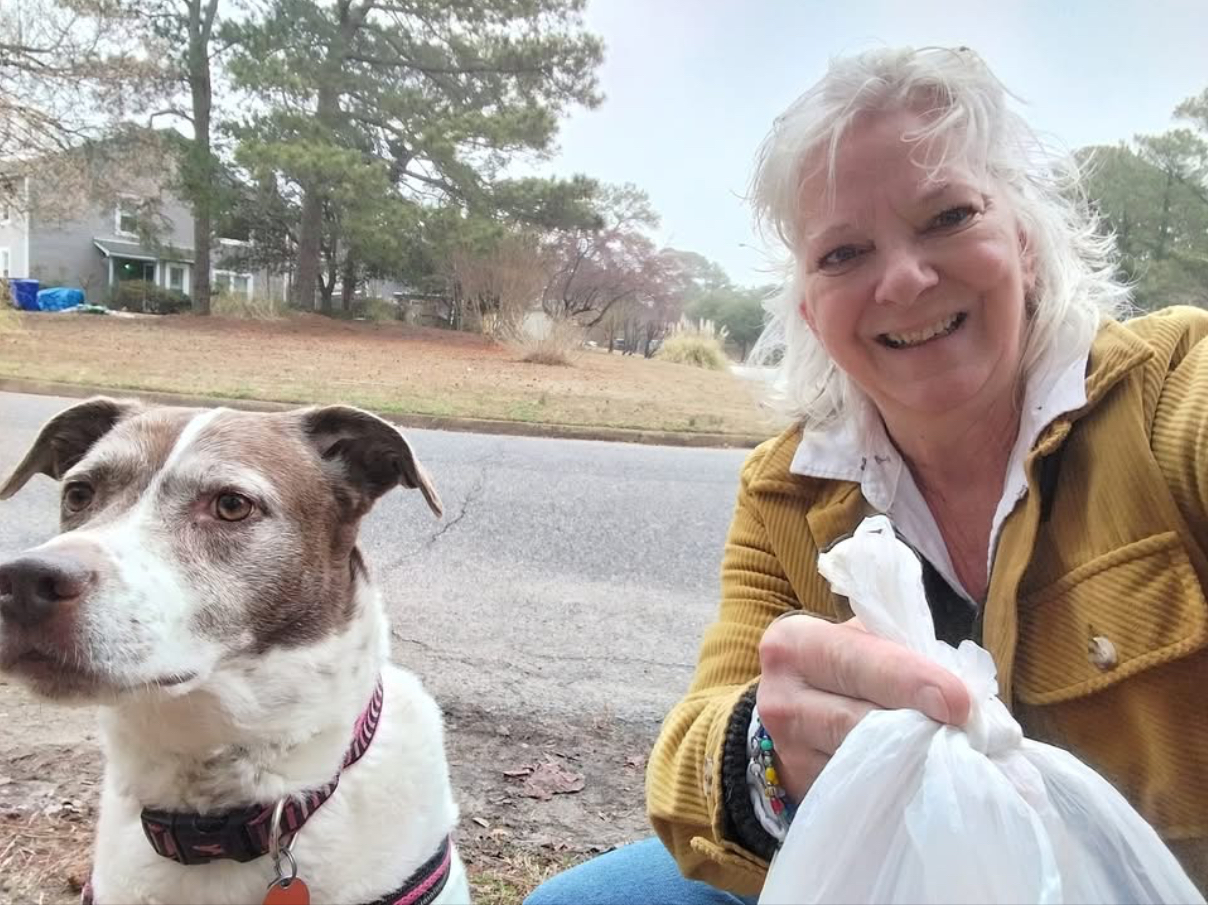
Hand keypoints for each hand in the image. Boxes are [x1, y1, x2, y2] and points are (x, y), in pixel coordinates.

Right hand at [756, 613, 970, 802]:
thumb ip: (904, 652)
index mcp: (795, 644)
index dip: (908, 680)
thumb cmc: (850, 663)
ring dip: (913, 760)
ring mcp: (788, 749)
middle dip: (917, 726)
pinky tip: (924, 776)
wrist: (801, 703)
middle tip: (966, 732)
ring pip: (861, 763)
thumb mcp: (866, 640)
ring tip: (952, 753)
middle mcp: (781, 698)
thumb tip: (960, 694)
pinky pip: (861, 790)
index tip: (956, 702)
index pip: (854, 661)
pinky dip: (898, 784)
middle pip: (857, 720)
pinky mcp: (804, 786)